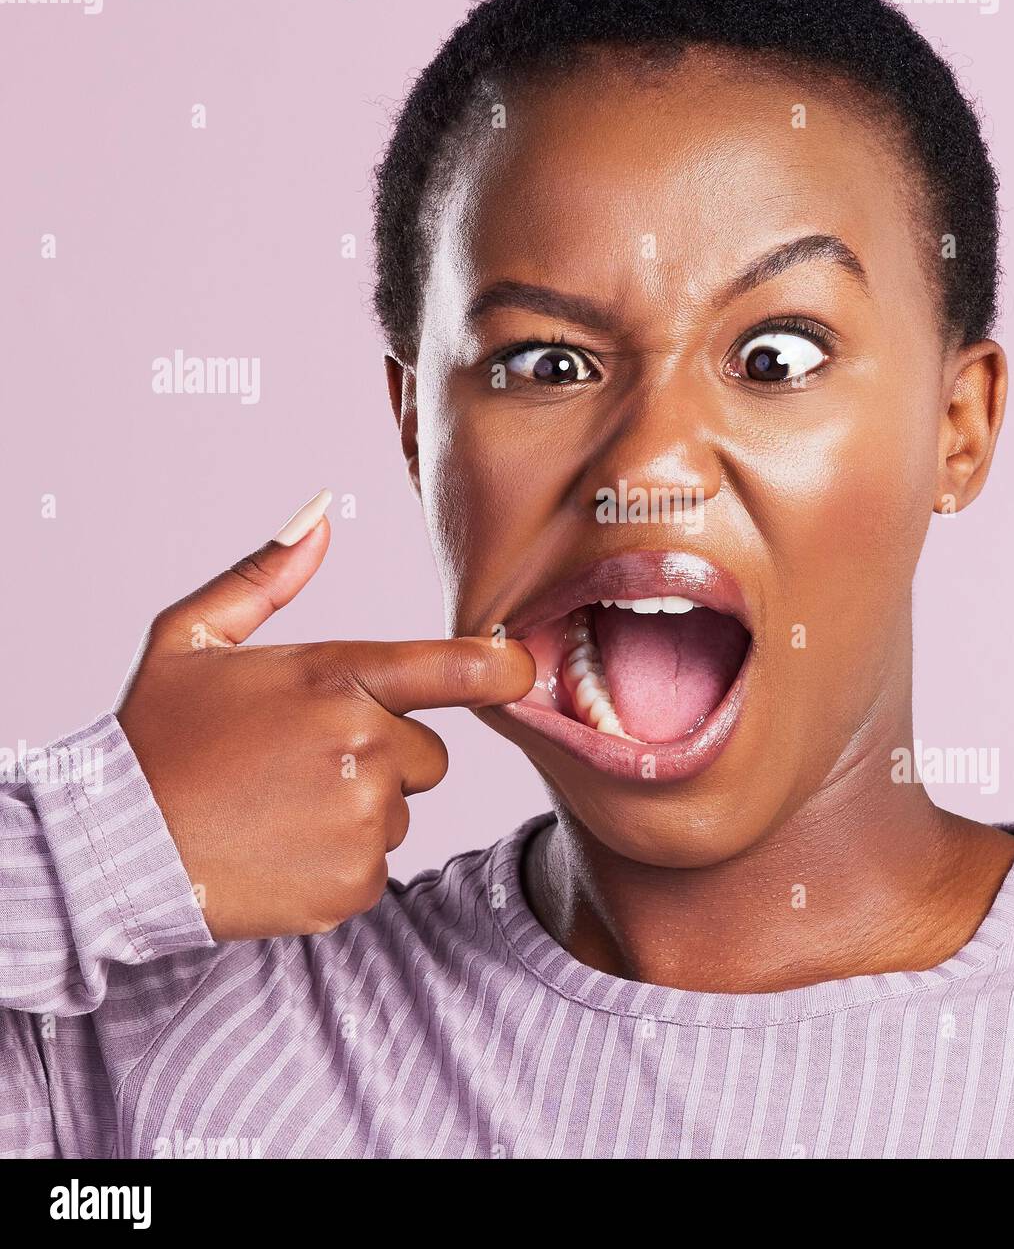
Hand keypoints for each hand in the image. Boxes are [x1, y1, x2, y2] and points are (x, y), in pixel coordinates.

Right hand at [114, 491, 534, 940]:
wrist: (111, 849)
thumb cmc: (157, 737)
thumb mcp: (193, 638)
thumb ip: (267, 574)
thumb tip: (320, 510)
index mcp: (336, 678)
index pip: (459, 668)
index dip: (505, 668)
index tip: (521, 671)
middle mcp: (364, 746)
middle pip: (428, 754)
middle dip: (382, 757)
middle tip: (299, 762)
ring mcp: (362, 820)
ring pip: (400, 810)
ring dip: (358, 810)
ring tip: (279, 807)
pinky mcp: (355, 884)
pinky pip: (376, 865)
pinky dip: (338, 863)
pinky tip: (280, 850)